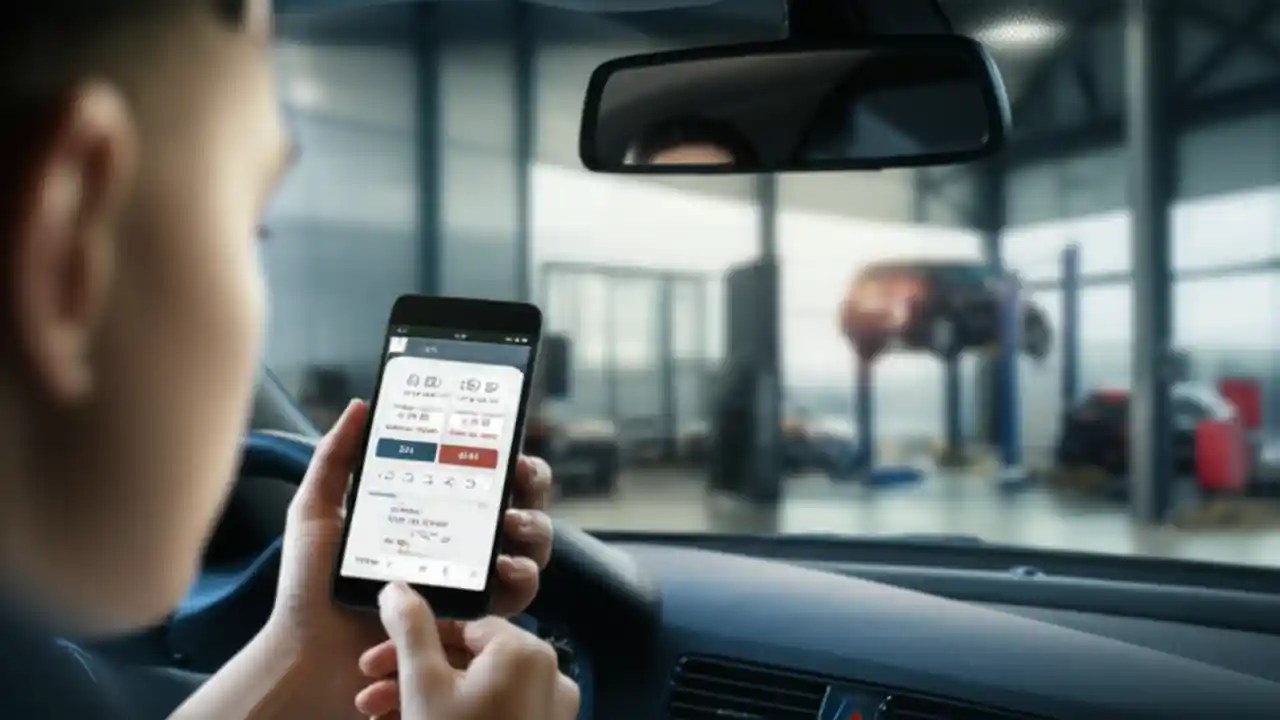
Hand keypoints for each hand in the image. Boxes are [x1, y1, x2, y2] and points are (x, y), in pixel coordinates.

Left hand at [266, 399, 555, 717]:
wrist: (309, 653)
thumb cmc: (310, 585)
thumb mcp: (315, 511)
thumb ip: (334, 458)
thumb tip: (361, 405)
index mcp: (429, 511)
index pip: (481, 475)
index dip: (505, 456)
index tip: (506, 445)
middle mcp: (459, 543)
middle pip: (519, 505)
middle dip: (531, 487)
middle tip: (516, 477)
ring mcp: (471, 581)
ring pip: (531, 547)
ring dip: (534, 530)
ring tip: (510, 526)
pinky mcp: (474, 619)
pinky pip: (517, 598)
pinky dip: (521, 579)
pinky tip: (504, 569)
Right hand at [355, 584, 578, 719]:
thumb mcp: (422, 685)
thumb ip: (410, 629)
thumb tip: (397, 587)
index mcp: (525, 651)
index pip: (462, 623)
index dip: (412, 637)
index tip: (372, 658)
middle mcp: (547, 675)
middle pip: (466, 658)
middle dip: (409, 673)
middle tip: (368, 694)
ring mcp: (546, 713)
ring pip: (474, 689)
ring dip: (421, 697)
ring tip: (376, 718)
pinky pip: (491, 714)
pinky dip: (452, 715)